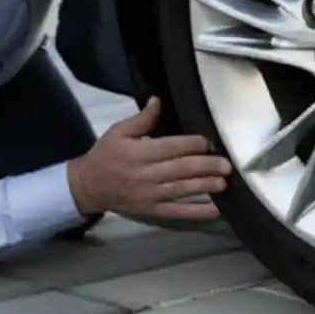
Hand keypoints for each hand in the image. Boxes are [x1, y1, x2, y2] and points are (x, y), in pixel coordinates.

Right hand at [67, 96, 231, 220]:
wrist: (88, 186)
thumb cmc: (105, 156)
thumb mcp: (118, 132)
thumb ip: (141, 119)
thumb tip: (158, 100)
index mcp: (139, 153)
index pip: (171, 148)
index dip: (192, 144)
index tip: (209, 142)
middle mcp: (147, 175)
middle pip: (181, 169)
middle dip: (206, 166)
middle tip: (226, 164)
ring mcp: (151, 195)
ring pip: (183, 190)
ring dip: (205, 186)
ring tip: (224, 182)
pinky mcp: (153, 210)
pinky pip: (178, 212)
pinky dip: (197, 212)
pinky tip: (215, 210)